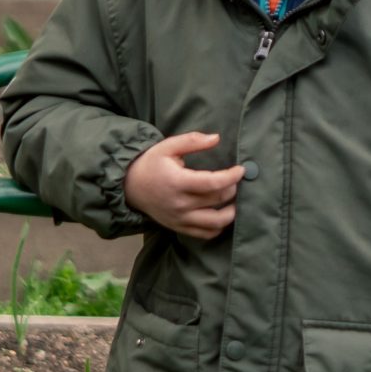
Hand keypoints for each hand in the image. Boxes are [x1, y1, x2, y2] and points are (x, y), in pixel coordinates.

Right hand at [124, 131, 241, 240]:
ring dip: (231, 212)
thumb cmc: (151, 164)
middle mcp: (180, 204)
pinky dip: (219, 226)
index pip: (213, 182)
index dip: (232, 176)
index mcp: (177, 182)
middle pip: (218, 199)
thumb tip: (217, 138)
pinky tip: (221, 213)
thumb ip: (192, 141)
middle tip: (235, 180)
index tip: (241, 170)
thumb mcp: (168, 146)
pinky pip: (206, 234)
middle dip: (233, 189)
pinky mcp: (180, 228)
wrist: (129, 187)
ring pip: (216, 222)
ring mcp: (180, 219)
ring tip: (234, 200)